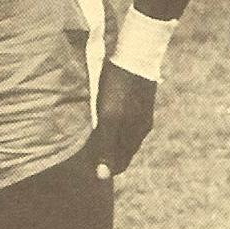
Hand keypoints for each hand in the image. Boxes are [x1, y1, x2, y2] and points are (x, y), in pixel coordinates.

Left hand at [91, 59, 156, 181]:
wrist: (136, 52)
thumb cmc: (119, 86)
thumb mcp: (110, 117)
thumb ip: (106, 145)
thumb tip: (102, 176)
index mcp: (135, 133)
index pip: (121, 162)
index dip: (105, 168)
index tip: (87, 171)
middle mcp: (142, 126)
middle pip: (124, 150)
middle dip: (109, 157)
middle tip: (86, 158)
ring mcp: (143, 112)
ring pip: (126, 135)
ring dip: (112, 141)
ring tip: (92, 140)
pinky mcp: (140, 98)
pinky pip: (127, 120)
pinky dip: (116, 126)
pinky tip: (106, 119)